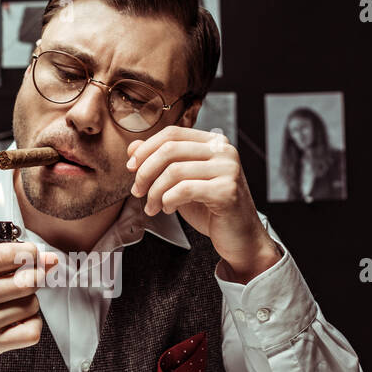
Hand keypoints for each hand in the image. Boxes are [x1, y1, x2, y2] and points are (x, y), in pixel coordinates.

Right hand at [0, 241, 58, 368]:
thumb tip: (42, 257)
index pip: (7, 255)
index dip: (30, 253)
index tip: (33, 254)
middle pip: (26, 282)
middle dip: (36, 275)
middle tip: (33, 275)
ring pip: (30, 305)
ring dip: (30, 300)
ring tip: (16, 300)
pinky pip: (31, 331)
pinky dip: (32, 323)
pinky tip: (19, 319)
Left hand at [126, 127, 280, 280]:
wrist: (240, 238)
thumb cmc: (212, 210)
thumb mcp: (181, 182)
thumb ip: (160, 162)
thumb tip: (133, 148)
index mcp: (213, 142)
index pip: (172, 133)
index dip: (146, 149)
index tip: (131, 168)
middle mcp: (223, 151)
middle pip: (170, 149)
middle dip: (145, 171)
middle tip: (137, 191)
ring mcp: (228, 169)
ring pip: (174, 171)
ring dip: (154, 192)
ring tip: (152, 207)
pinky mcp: (227, 191)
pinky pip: (184, 190)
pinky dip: (168, 200)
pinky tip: (169, 209)